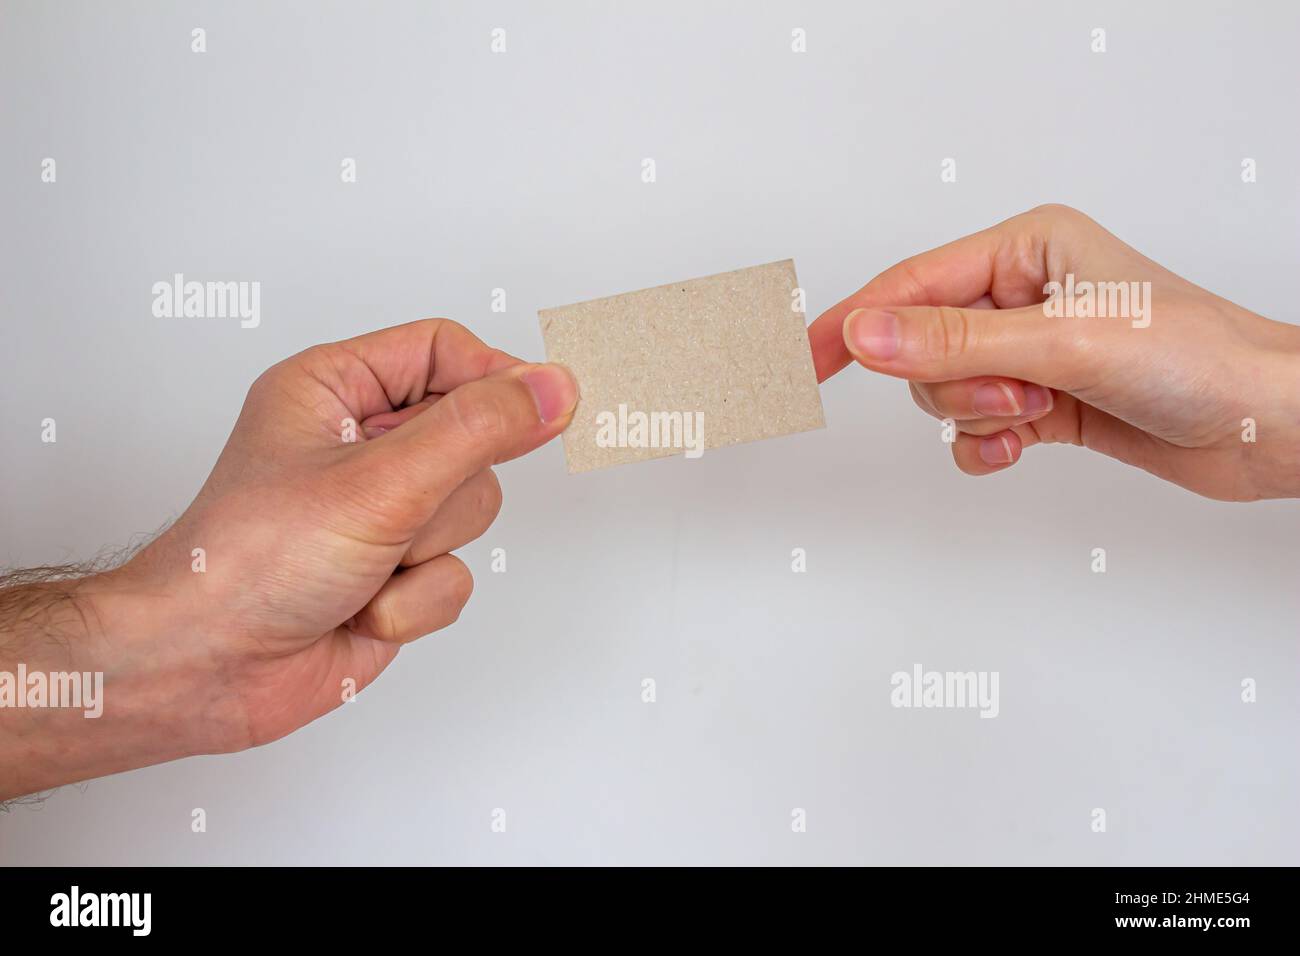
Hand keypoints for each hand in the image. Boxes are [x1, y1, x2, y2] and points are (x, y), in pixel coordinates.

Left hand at [0, 320, 576, 798]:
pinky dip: (416, 601)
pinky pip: (456, 576)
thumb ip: (478, 429)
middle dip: (443, 492)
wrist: (206, 670)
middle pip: (473, 437)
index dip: (496, 376)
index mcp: (335, 389)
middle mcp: (360, 445)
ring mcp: (381, 513)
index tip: (542, 407)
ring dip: (425, 553)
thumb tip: (553, 388)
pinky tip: (361, 608)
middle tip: (395, 510)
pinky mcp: (395, 575)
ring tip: (364, 565)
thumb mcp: (380, 479)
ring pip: (471, 512)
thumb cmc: (249, 561)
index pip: (442, 350)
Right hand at [809, 204, 1299, 500]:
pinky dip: (987, 445)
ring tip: (1039, 414)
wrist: (1266, 425)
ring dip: (981, 416)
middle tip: (1015, 394)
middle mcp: (1023, 295)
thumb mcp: (1061, 342)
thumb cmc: (1197, 357)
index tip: (804, 360)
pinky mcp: (1043, 401)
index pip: (911, 285)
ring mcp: (1031, 351)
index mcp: (1026, 248)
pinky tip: (1022, 446)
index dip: (855, 324)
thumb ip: (953, 340)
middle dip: (958, 384)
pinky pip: (974, 429)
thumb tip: (865, 332)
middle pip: (923, 347)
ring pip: (947, 392)